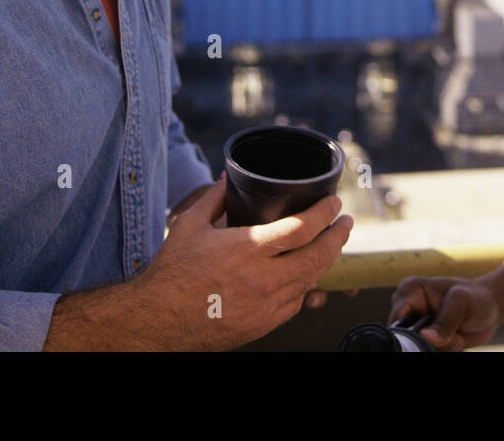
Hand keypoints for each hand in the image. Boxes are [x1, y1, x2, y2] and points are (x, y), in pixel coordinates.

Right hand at [133, 178, 352, 349]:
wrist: (159, 320)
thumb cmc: (172, 273)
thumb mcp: (190, 225)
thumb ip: (215, 198)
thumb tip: (229, 178)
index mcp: (248, 249)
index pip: (303, 229)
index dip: (325, 213)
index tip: (335, 203)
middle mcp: (263, 279)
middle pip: (318, 256)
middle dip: (338, 236)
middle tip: (345, 222)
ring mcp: (266, 305)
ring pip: (310, 280)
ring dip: (325, 260)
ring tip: (331, 244)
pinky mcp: (264, 325)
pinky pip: (296, 303)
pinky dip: (305, 286)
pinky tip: (305, 274)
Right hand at [388, 275, 503, 350]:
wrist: (492, 308)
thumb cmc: (477, 297)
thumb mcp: (463, 302)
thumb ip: (445, 320)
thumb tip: (426, 338)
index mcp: (410, 291)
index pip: (397, 321)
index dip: (413, 335)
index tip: (436, 338)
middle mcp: (409, 308)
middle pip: (406, 339)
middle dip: (431, 344)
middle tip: (454, 336)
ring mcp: (417, 324)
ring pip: (418, 349)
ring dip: (441, 349)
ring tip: (458, 336)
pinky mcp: (427, 338)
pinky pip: (428, 352)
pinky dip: (444, 352)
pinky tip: (457, 341)